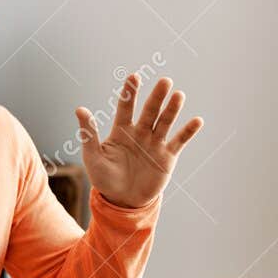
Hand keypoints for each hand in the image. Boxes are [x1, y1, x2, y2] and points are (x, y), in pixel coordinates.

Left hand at [76, 73, 203, 208]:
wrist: (123, 201)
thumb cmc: (104, 178)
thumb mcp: (93, 157)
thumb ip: (89, 133)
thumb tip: (79, 109)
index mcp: (121, 130)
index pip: (126, 107)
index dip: (129, 93)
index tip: (133, 76)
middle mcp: (140, 133)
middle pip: (149, 111)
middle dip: (156, 97)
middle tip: (164, 81)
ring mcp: (155, 143)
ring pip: (165, 122)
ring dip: (172, 109)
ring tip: (179, 95)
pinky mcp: (168, 156)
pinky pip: (179, 141)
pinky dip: (188, 131)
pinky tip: (197, 120)